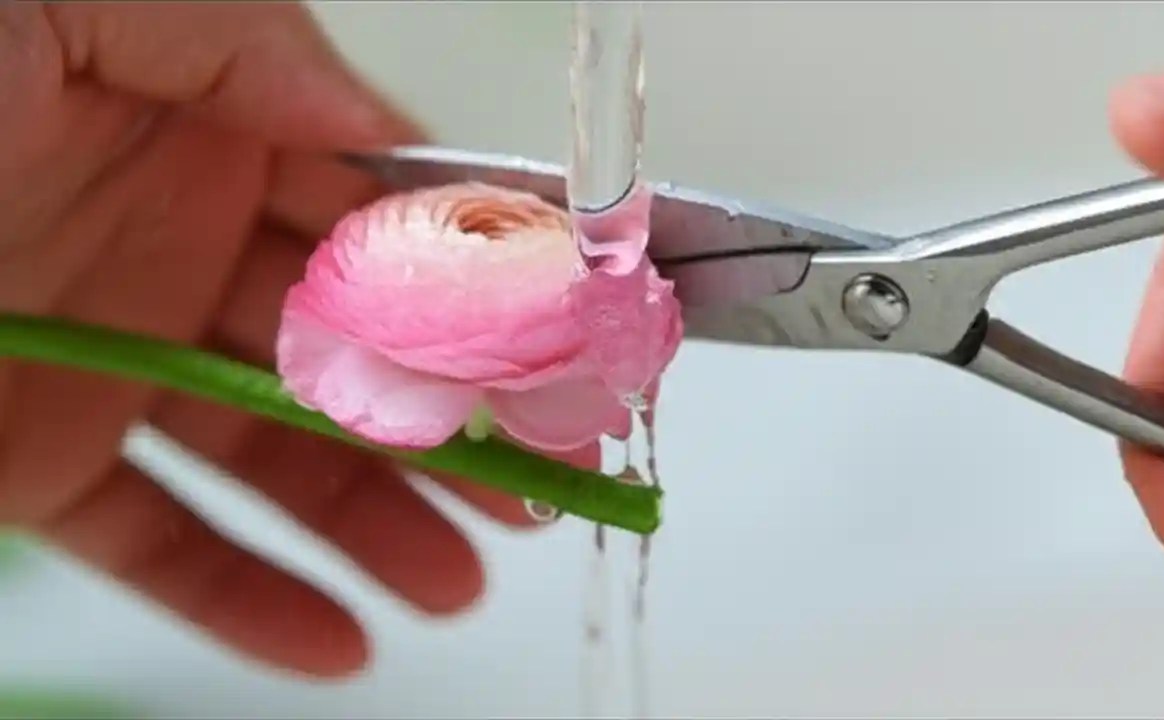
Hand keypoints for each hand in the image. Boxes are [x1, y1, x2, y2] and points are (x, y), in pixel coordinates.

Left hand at [0, 2, 559, 677]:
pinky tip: (341, 642)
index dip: (481, 281)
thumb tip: (371, 120)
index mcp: (198, 127)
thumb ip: (244, 41)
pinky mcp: (32, 464)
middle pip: (349, 352)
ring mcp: (109, 361)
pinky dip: (248, 599)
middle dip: (459, 419)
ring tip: (470, 578)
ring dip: (381, 525)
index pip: (377, 215)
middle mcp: (169, 245)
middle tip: (549, 481)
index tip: (566, 345)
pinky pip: (154, 544)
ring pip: (274, 459)